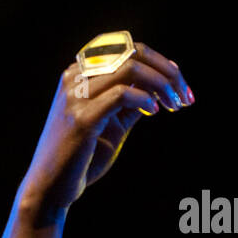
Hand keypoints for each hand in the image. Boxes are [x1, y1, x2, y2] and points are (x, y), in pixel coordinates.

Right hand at [20, 40, 193, 220]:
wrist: (52, 188)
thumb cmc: (82, 157)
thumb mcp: (112, 123)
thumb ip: (131, 103)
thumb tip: (161, 88)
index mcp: (80, 73)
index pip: (128, 49)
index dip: (160, 63)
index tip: (180, 84)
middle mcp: (75, 77)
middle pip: (133, 53)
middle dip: (167, 72)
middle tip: (186, 96)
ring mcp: (76, 96)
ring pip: (130, 68)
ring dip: (162, 85)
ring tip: (176, 105)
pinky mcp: (81, 118)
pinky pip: (122, 94)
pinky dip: (145, 99)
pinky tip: (155, 111)